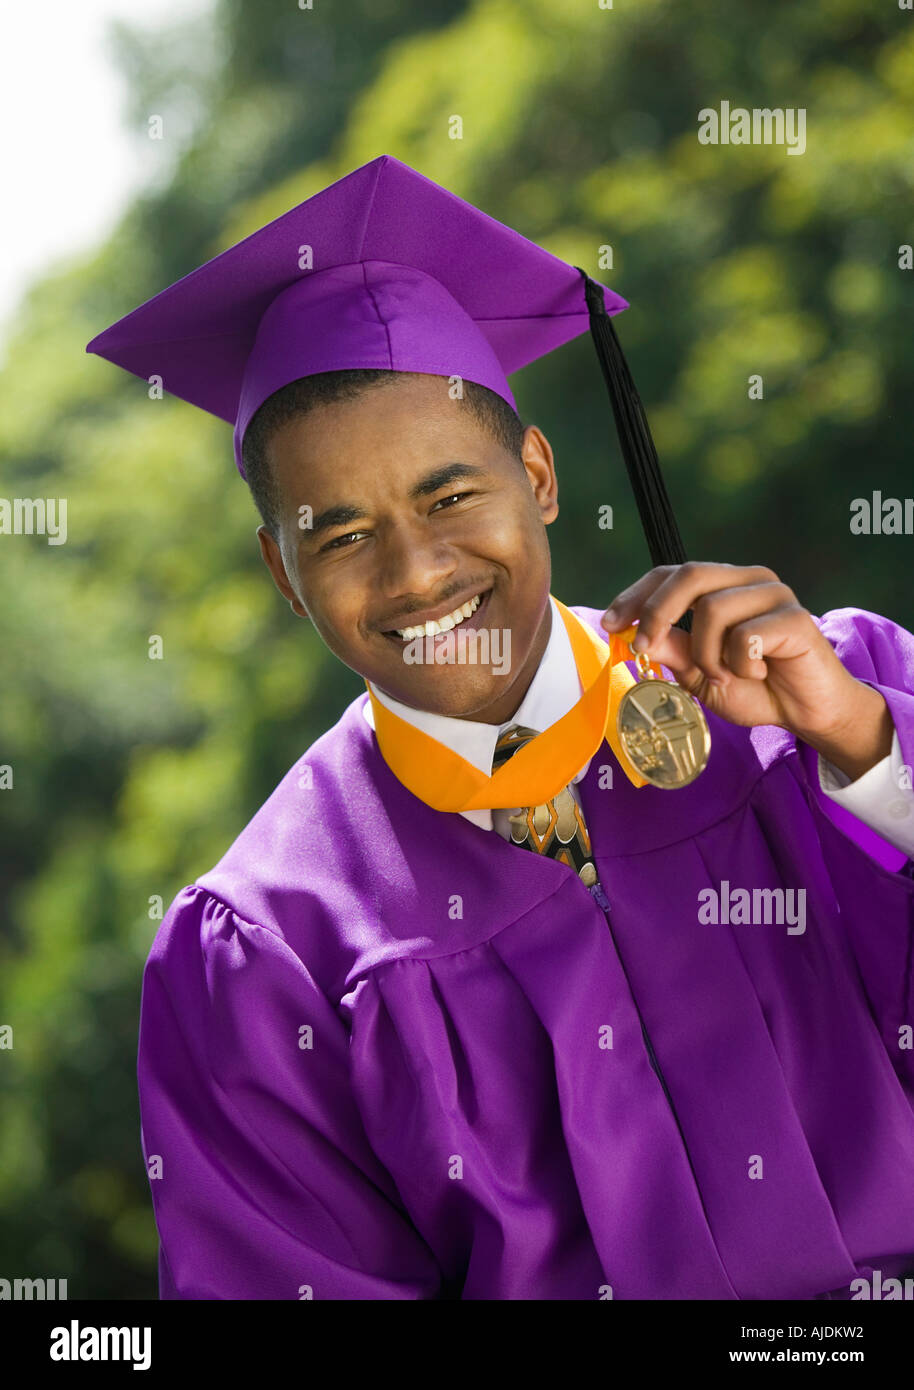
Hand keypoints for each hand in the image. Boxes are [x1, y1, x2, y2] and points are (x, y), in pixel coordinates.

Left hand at [601, 562, 893, 780]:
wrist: (805, 712)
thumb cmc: (754, 689)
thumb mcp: (699, 674)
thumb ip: (673, 651)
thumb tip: (634, 633)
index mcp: (721, 587)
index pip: (671, 573)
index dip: (637, 595)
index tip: (610, 624)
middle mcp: (746, 580)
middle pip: (689, 575)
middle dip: (657, 613)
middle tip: (645, 649)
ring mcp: (773, 594)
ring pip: (713, 609)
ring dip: (707, 655)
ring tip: (726, 675)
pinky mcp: (794, 616)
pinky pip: (746, 636)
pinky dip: (741, 664)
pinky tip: (760, 672)